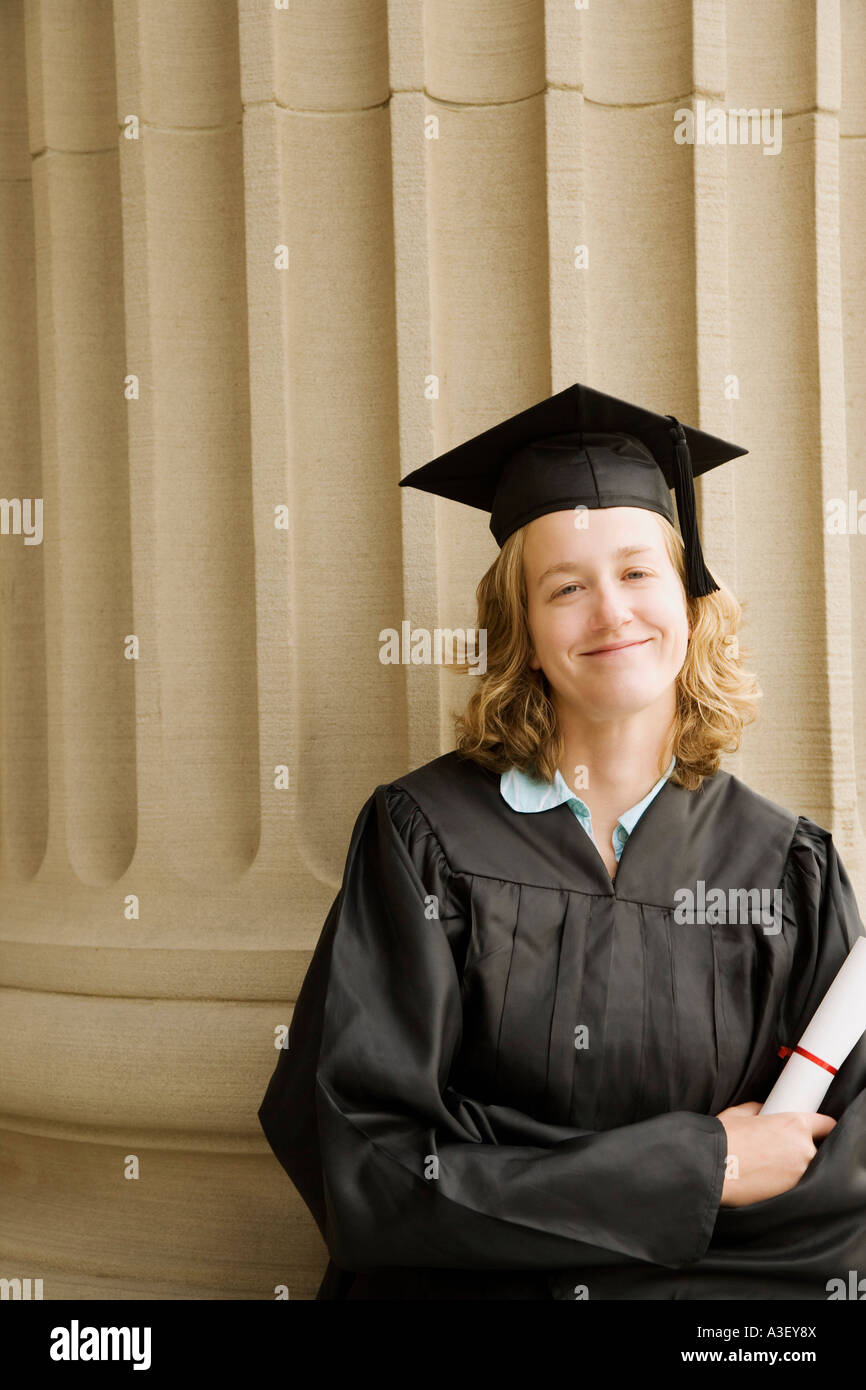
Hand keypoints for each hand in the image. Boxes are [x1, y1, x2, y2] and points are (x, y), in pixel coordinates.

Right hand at [715, 1100, 836, 1206]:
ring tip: (772, 1168)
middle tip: (782, 1151)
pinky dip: (787, 1183)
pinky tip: (768, 1181)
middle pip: (816, 1149)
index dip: (823, 1128)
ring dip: (795, 1168)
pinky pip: (796, 1185)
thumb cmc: (724, 1139)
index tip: (819, 1131)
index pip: (826, 1125)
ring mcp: (800, 1174)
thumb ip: (757, 1109)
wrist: (711, 1168)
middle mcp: (804, 1149)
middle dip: (804, 1149)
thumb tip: (762, 1110)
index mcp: (794, 1124)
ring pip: (806, 1169)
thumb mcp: (739, 1114)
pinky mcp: (791, 1194)